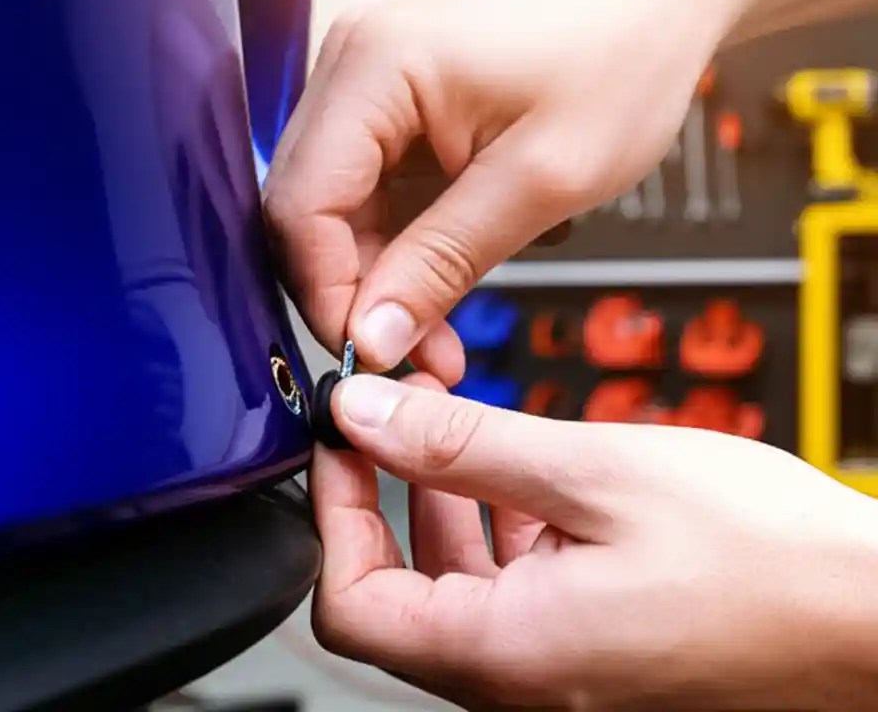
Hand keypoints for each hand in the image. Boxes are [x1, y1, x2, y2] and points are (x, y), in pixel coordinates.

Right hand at [263, 0, 750, 379]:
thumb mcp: (541, 180)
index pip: (301, 207)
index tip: (373, 356)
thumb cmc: (622, 55)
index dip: (327, 295)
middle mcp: (349, 66)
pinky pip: (366, 193)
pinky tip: (439, 286)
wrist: (662, 0)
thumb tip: (374, 337)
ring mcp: (365, 83)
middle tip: (415, 358)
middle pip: (306, 211)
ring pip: (333, 211)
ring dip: (377, 279)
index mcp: (374, 68)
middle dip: (354, 296)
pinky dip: (396, 248)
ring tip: (438, 335)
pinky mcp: (388, 105)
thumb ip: (444, 263)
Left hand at [311, 374, 877, 708]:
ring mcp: (559, 680)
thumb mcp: (592, 472)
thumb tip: (366, 417)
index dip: (333, 514)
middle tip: (393, 424)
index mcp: (503, 654)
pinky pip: (514, 603)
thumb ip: (462, 446)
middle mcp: (521, 686)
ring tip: (456, 437)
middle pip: (396, 600)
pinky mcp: (594, 662)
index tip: (342, 442)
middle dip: (384, 503)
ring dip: (443, 514)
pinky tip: (530, 485)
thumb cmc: (769, 560)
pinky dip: (504, 540)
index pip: (349, 605)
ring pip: (455, 595)